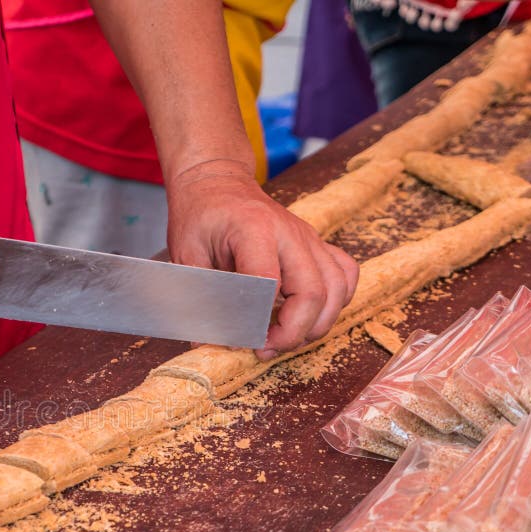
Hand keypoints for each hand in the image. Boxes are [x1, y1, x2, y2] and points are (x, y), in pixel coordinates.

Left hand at [166, 160, 358, 359]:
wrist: (218, 182)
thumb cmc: (200, 216)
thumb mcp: (185, 254)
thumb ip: (198, 297)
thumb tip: (206, 342)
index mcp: (254, 229)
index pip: (270, 283)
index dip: (262, 322)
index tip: (247, 341)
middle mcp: (291, 233)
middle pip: (314, 292)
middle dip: (294, 333)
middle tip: (265, 349)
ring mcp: (309, 238)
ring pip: (337, 289)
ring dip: (317, 324)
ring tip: (285, 338)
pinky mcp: (317, 245)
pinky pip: (345, 275)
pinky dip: (337, 302)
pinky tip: (312, 315)